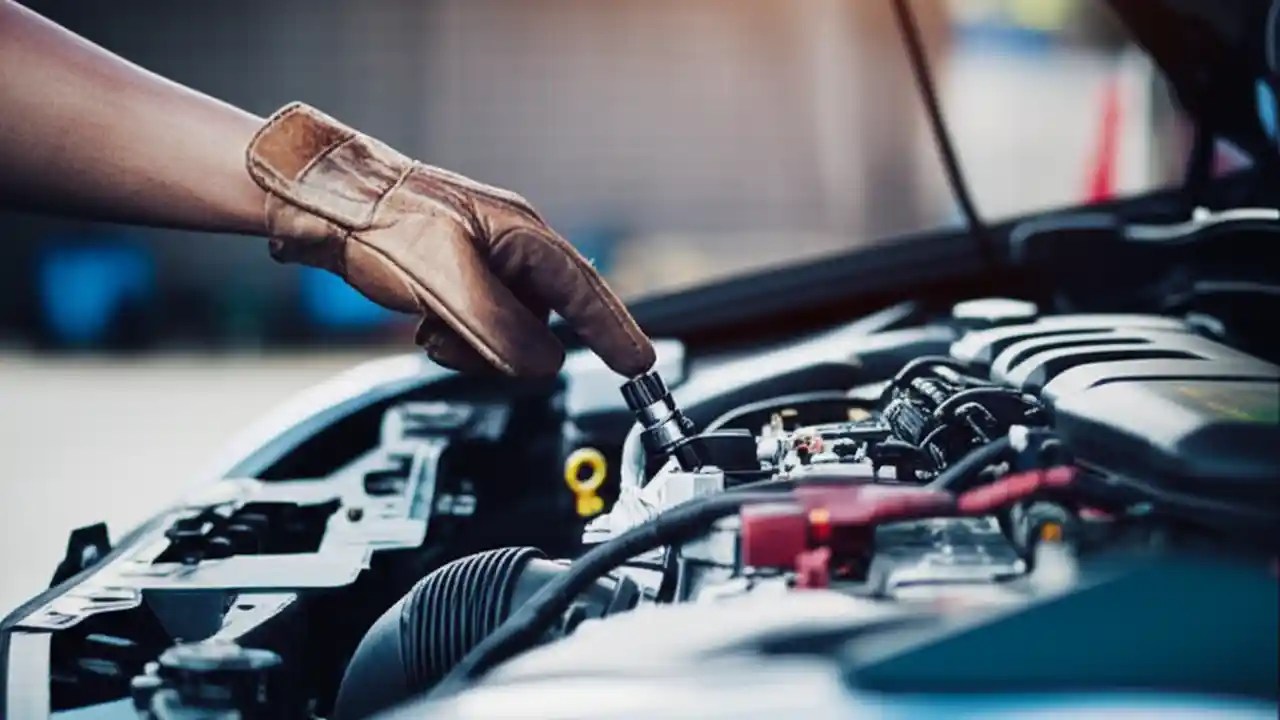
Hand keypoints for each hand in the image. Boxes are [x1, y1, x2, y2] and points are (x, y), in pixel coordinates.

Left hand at [246, 103, 654, 377]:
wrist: (317, 203)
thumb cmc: (380, 221)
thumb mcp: (449, 282)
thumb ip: (505, 331)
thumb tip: (542, 366)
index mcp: (523, 237)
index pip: (586, 295)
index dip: (617, 333)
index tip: (642, 365)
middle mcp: (511, 246)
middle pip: (541, 324)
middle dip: (504, 346)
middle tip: (456, 339)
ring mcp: (483, 259)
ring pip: (505, 331)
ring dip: (470, 343)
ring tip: (429, 327)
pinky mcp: (454, 273)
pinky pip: (475, 325)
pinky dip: (452, 337)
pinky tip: (421, 323)